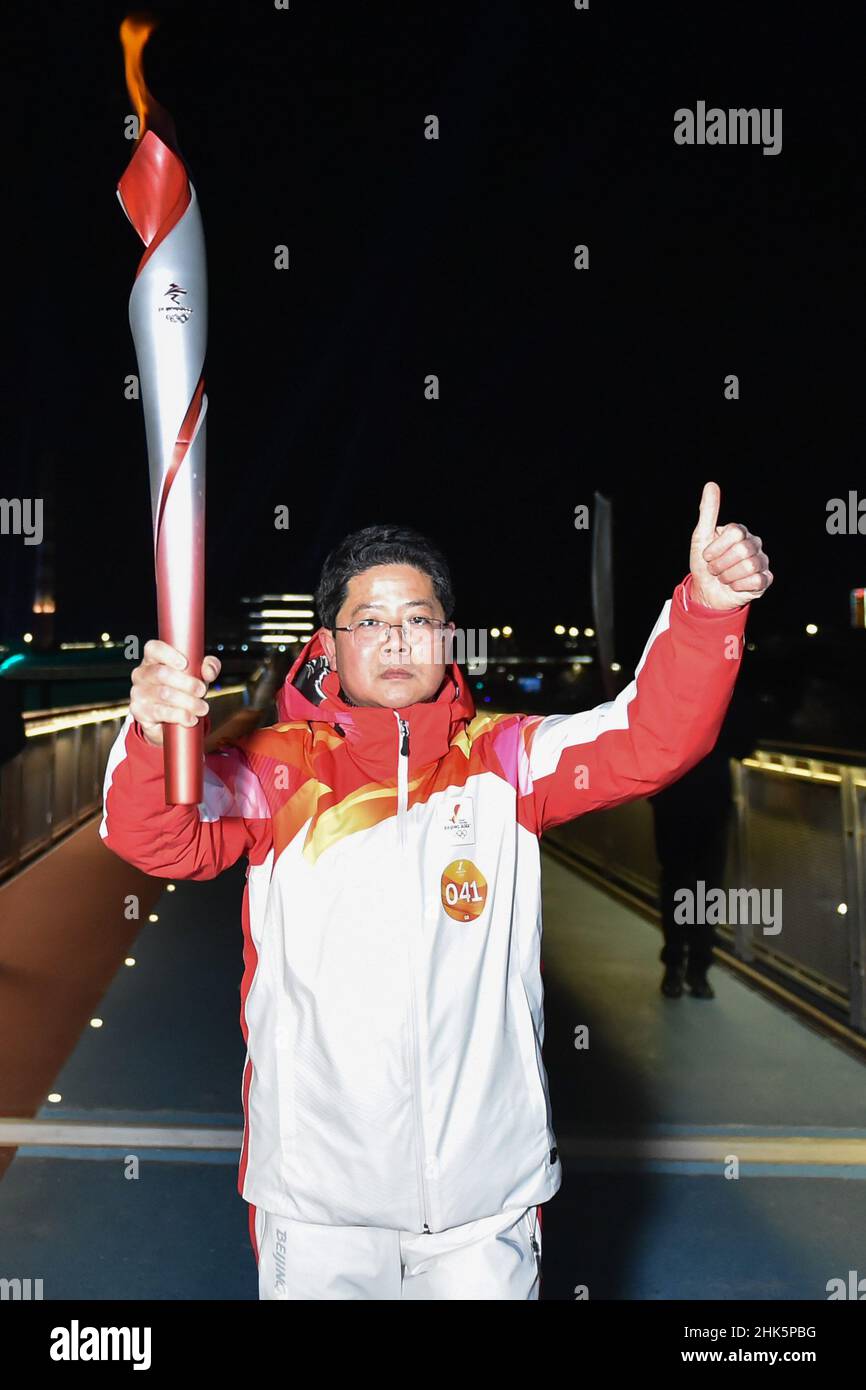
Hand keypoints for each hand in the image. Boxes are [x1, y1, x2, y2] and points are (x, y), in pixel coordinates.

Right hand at [129, 640, 221, 747]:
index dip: (168, 654)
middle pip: (162, 673)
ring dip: (188, 702)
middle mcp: (141, 674)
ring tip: (202, 708)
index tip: (185, 664)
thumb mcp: (198, 675)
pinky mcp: (139, 712)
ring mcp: (138, 693)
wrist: (168, 721)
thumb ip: (208, 667)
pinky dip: (180, 716)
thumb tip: (208, 671)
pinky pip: (161, 712)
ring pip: (164, 694)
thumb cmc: (182, 689)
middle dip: (187, 683)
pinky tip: (191, 719)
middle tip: (202, 691)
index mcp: (153, 659)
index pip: (153, 648)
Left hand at [689, 481, 773, 610]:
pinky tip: (734, 585)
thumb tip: (711, 485)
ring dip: (729, 576)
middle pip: (742, 550)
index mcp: (739, 532)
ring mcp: (761, 561)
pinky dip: (739, 586)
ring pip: (749, 566)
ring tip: (723, 577)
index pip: (735, 532)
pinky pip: (756, 581)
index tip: (707, 556)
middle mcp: (754, 544)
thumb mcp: (701, 537)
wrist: (706, 592)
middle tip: (715, 569)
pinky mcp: (764, 580)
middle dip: (721, 564)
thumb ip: (708, 512)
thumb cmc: (704, 564)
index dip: (716, 547)